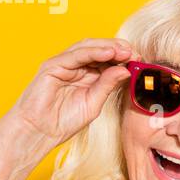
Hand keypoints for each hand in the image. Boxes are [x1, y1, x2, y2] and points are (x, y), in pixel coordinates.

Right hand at [3, 38, 138, 156]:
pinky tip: (108, 53)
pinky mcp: (53, 66)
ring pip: (89, 48)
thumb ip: (108, 85)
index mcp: (88, 76)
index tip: (141, 60)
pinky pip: (75, 55)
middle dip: (119, 49)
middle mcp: (76, 67)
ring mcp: (64, 64)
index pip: (108, 60)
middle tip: (135, 53)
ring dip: (108, 47)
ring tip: (125, 50)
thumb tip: (126, 69)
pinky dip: (93, 51)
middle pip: (100, 50)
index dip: (124, 58)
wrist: (39, 132)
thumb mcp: (94, 103)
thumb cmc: (63, 121)